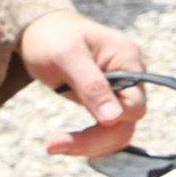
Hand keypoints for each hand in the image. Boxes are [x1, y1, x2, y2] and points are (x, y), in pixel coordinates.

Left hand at [18, 10, 147, 156]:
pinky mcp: (107, 100)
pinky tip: (66, 141)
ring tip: (56, 145)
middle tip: (55, 145)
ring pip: (119, 131)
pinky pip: (108, 130)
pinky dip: (89, 141)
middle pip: (127, 123)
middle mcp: (131, 75)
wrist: (41, 30)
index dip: (108, 122)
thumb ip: (92, 86)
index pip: (134, 105)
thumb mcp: (67, 56)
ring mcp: (121, 89)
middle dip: (94, 140)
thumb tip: (114, 119)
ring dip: (91, 144)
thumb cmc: (53, 37)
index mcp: (128, 59)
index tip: (69, 134)